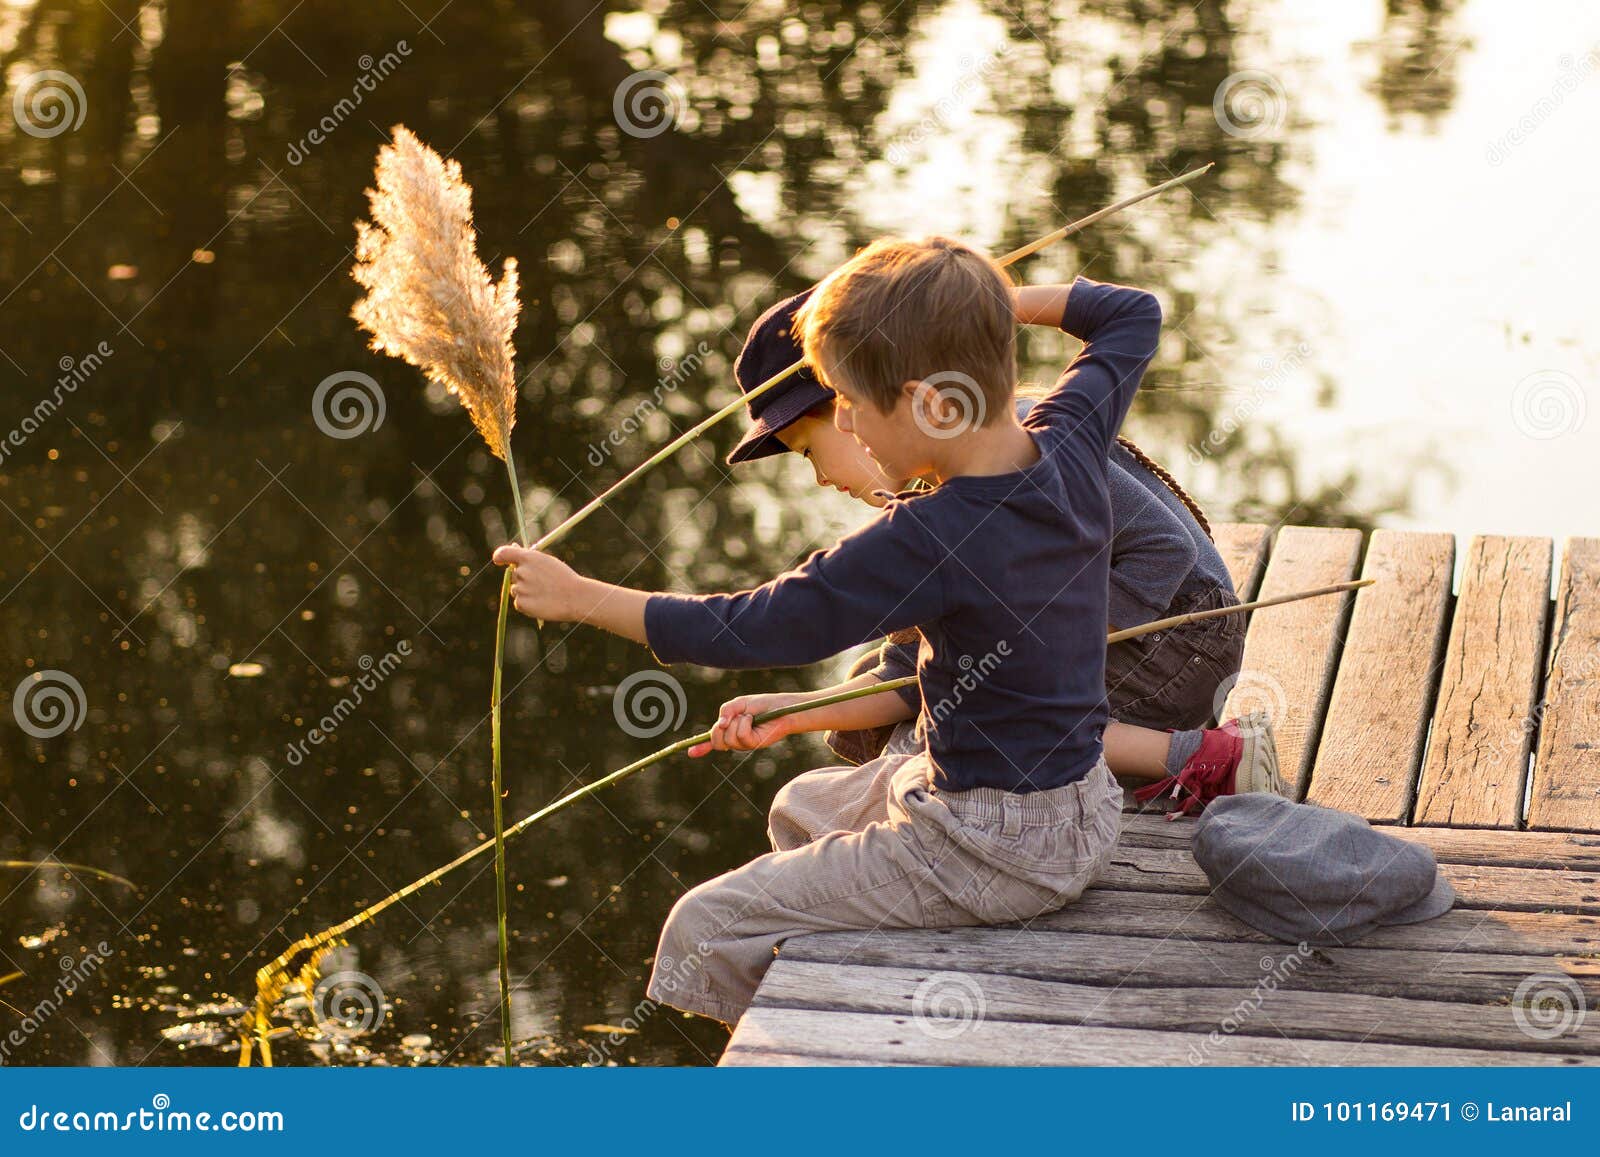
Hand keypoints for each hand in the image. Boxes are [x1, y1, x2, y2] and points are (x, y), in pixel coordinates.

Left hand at [492, 544, 588, 622]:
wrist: (576, 597)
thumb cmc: (564, 577)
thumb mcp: (547, 561)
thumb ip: (528, 557)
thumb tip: (513, 547)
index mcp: (528, 558)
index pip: (503, 554)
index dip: (499, 557)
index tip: (499, 561)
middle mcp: (521, 572)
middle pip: (513, 575)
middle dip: (523, 578)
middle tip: (541, 583)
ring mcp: (520, 589)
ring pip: (516, 590)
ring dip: (526, 592)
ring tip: (545, 594)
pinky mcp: (521, 604)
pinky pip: (519, 603)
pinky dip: (528, 604)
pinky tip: (542, 603)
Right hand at [687, 693, 808, 757]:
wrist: (781, 707)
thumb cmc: (762, 704)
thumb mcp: (740, 703)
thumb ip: (726, 710)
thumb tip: (720, 724)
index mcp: (729, 729)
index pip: (712, 741)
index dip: (700, 747)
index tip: (689, 753)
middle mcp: (735, 739)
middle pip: (716, 742)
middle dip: (718, 730)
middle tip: (730, 719)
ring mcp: (744, 743)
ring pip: (728, 739)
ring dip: (737, 722)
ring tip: (749, 717)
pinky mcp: (754, 744)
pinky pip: (741, 735)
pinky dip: (745, 724)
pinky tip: (753, 720)